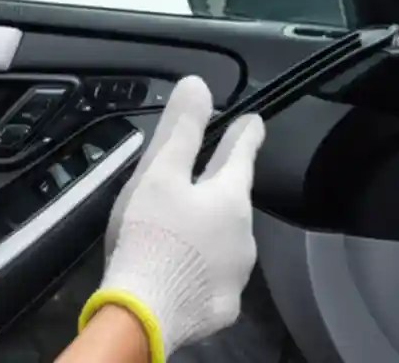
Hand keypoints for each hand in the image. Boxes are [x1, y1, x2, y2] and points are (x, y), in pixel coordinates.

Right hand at [81, 76, 266, 359]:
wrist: (144, 313)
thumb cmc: (152, 234)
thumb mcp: (159, 173)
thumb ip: (182, 130)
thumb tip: (200, 85)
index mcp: (230, 197)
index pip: (243, 155)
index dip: (246, 135)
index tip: (253, 122)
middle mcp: (244, 234)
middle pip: (233, 201)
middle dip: (219, 190)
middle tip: (197, 183)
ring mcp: (237, 274)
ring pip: (227, 241)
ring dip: (210, 232)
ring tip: (182, 232)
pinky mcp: (223, 307)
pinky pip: (214, 279)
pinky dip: (202, 270)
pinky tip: (184, 272)